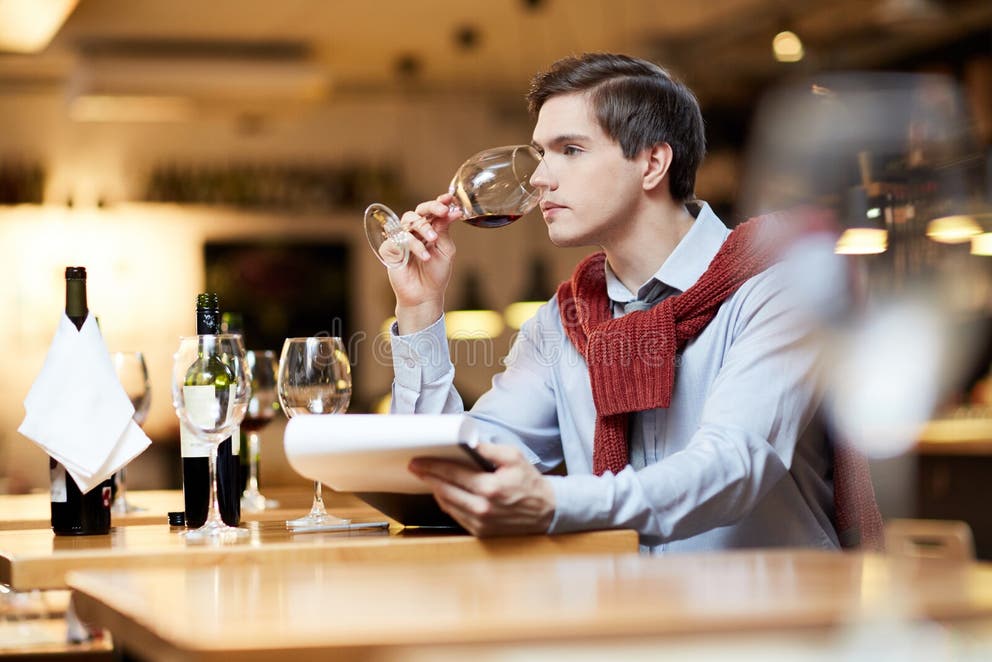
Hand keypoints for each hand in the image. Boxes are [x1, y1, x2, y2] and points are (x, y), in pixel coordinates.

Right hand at [386, 194, 461, 333]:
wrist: (425, 296)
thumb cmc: (436, 274)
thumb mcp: (445, 250)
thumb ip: (444, 230)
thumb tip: (450, 210)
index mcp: (428, 230)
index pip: (432, 212)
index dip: (439, 202)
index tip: (449, 198)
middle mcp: (414, 232)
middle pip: (418, 212)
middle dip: (431, 208)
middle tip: (443, 211)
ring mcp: (401, 240)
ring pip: (408, 223)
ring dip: (423, 228)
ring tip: (434, 240)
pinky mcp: (390, 249)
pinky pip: (399, 239)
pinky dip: (413, 245)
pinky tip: (424, 256)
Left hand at [408, 442, 554, 536]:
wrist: (546, 511)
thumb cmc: (530, 482)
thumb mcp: (513, 457)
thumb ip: (488, 450)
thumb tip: (467, 443)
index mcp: (490, 488)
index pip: (452, 474)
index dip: (432, 466)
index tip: (418, 461)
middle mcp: (482, 508)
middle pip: (444, 490)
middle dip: (428, 477)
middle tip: (415, 467)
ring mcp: (480, 523)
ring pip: (447, 504)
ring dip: (436, 490)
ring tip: (428, 477)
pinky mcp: (480, 532)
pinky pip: (456, 515)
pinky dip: (448, 503)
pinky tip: (445, 492)